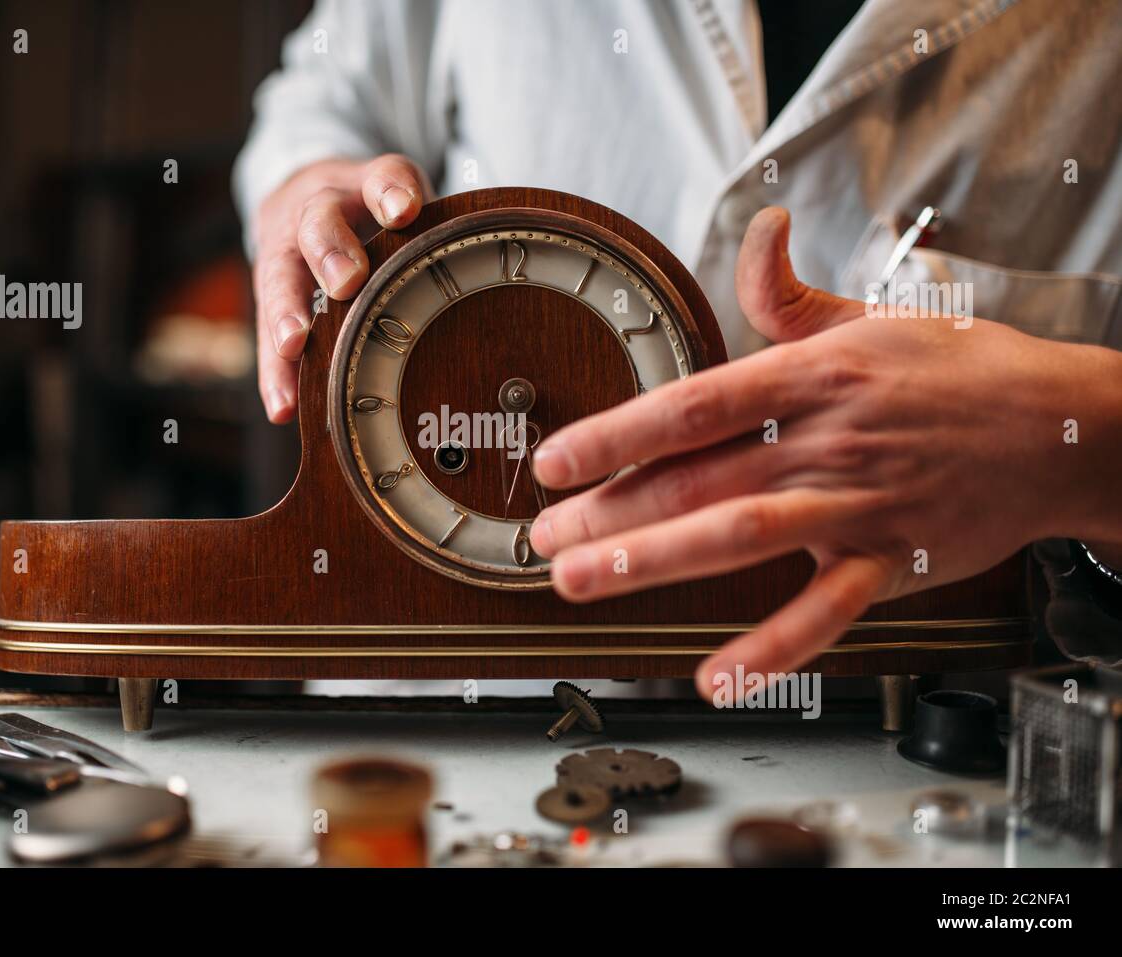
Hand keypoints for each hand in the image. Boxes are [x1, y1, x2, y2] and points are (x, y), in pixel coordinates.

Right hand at [252, 154, 430, 421]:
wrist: (299, 196)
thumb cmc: (365, 207)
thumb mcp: (398, 194)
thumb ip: (422, 215)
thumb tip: (460, 249)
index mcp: (358, 186)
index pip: (380, 177)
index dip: (390, 191)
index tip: (403, 208)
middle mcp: (314, 213)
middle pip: (318, 225)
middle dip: (331, 253)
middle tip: (346, 281)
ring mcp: (285, 253)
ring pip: (281, 279)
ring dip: (288, 315)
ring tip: (291, 345)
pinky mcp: (270, 296)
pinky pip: (268, 334)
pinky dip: (276, 372)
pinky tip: (283, 405)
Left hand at [528, 207, 1121, 698]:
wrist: (1066, 426)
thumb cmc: (961, 371)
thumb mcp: (872, 316)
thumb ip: (792, 291)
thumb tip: (759, 230)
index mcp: (814, 375)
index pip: (695, 405)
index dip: (616, 434)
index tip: (554, 461)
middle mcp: (828, 438)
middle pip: (699, 476)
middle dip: (611, 510)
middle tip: (543, 537)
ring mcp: (861, 503)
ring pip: (744, 534)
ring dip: (656, 561)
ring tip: (582, 583)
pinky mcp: (895, 559)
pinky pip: (830, 610)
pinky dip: (775, 647)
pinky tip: (719, 675)